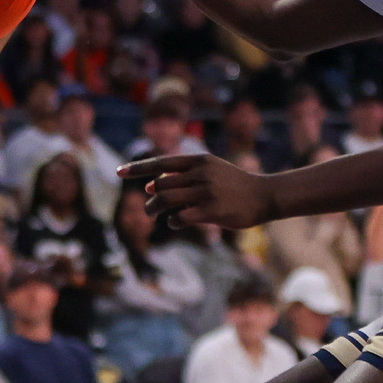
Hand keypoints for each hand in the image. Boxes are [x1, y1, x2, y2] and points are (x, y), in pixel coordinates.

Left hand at [121, 153, 272, 229]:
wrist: (264, 195)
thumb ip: (181, 176)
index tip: (119, 172)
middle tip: (149, 209)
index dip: (138, 168)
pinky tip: (175, 222)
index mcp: (198, 160)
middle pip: (160, 184)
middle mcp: (200, 173)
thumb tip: (149, 185)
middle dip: (150, 197)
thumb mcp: (209, 170)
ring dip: (154, 208)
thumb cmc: (232, 184)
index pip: (161, 162)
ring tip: (154, 214)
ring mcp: (205, 192)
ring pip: (166, 199)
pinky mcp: (211, 211)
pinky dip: (172, 221)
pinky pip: (180, 217)